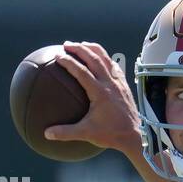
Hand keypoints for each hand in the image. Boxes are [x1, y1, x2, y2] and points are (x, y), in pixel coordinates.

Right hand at [45, 41, 141, 155]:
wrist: (135, 136)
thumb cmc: (111, 135)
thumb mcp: (87, 133)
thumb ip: (66, 133)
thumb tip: (47, 134)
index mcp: (100, 93)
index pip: (81, 71)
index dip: (68, 62)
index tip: (57, 56)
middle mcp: (110, 84)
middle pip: (94, 59)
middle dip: (79, 48)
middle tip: (66, 44)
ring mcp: (119, 83)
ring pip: (106, 59)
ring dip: (93, 49)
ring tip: (81, 44)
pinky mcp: (125, 86)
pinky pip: (115, 66)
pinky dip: (106, 58)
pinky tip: (100, 58)